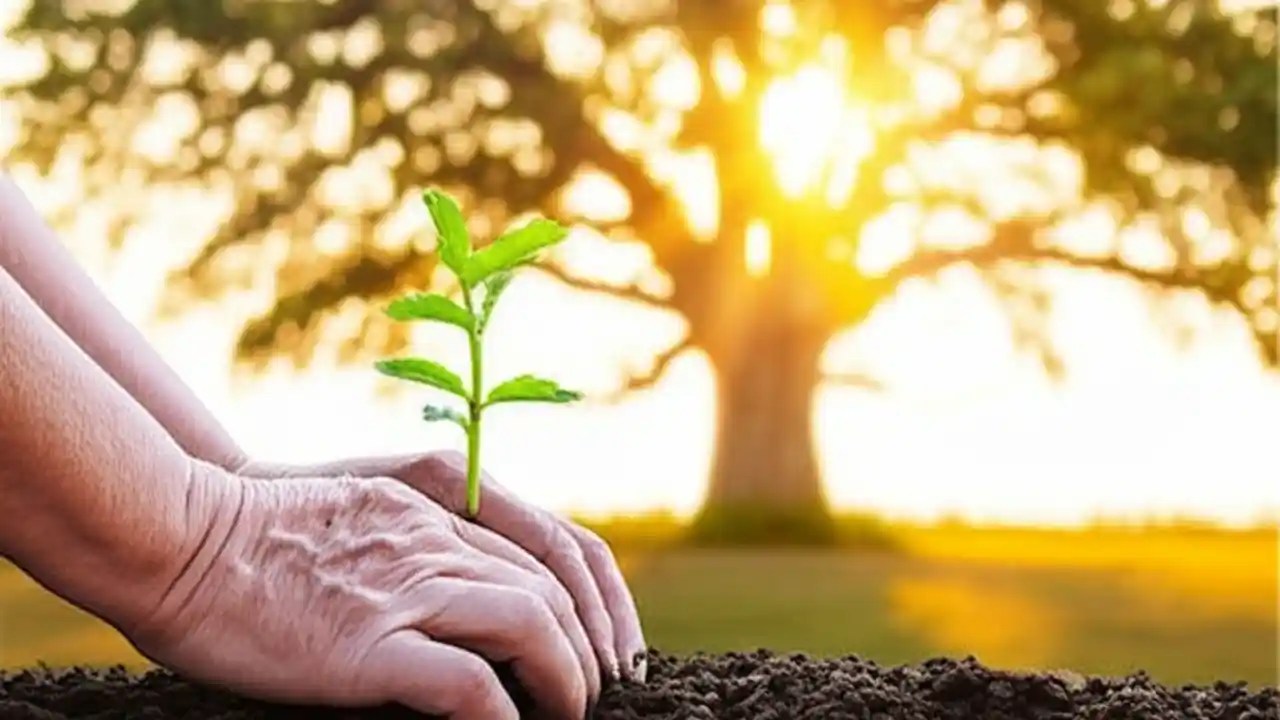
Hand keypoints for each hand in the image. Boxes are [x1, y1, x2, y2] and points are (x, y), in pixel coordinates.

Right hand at [124, 467, 592, 718]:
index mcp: (426, 510)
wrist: (174, 538)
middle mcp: (430, 542)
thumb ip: (403, 540)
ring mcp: (403, 590)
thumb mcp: (347, 517)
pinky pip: (466, 682)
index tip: (588, 644)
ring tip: (570, 713)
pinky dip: (504, 713)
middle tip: (592, 690)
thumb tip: (443, 592)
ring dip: (564, 675)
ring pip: (531, 622)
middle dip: (587, 642)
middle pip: (549, 585)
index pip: (538, 550)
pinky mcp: (367, 645)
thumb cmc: (242, 538)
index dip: (580, 602)